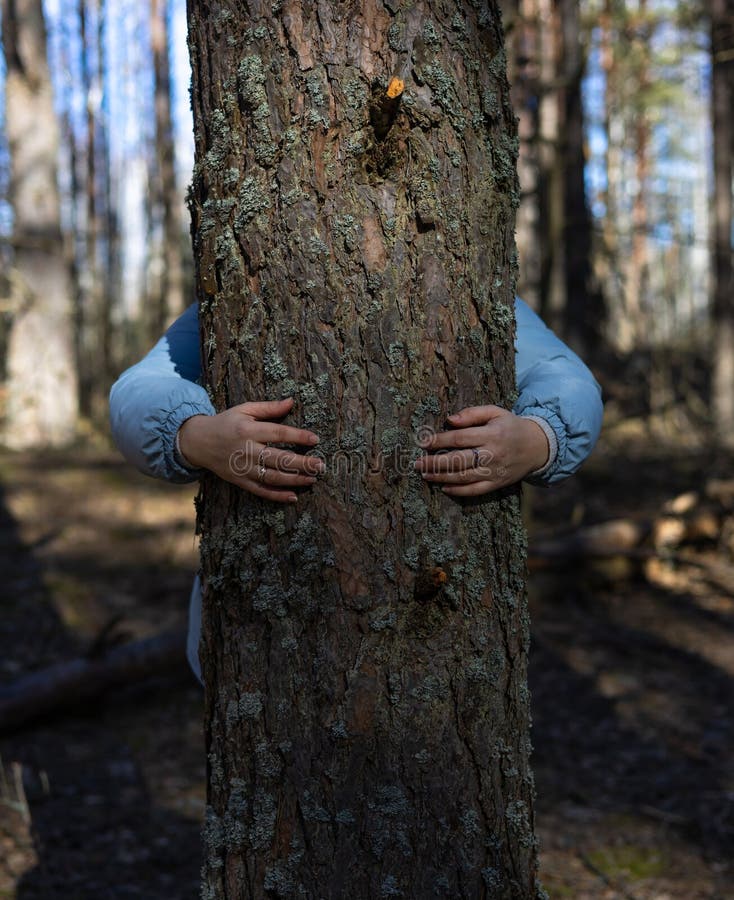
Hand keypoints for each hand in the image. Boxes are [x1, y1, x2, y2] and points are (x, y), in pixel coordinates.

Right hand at [178, 397, 323, 502]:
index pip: (278, 433)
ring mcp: (243, 468)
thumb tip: (292, 401)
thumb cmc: (225, 422)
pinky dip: (276, 495)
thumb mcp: (244, 409)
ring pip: (272, 477)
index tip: (315, 439)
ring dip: (294, 480)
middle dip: (302, 463)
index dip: (298, 436)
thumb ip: (269, 407)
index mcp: (248, 431)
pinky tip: (293, 496)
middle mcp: (246, 451)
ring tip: (313, 479)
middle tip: (321, 465)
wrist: (197, 441)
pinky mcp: (239, 481)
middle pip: (279, 459)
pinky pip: (260, 491)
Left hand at [413, 405, 549, 496]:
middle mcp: (493, 454)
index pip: (460, 438)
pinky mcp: (498, 483)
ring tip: (425, 475)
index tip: (423, 443)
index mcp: (492, 434)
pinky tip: (443, 487)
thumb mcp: (495, 412)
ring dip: (441, 477)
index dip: (440, 440)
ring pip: (464, 477)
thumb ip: (472, 413)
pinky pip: (475, 490)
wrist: (538, 446)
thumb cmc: (510, 426)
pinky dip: (458, 491)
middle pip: (459, 460)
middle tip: (417, 464)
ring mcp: (495, 471)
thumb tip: (449, 420)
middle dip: (435, 463)